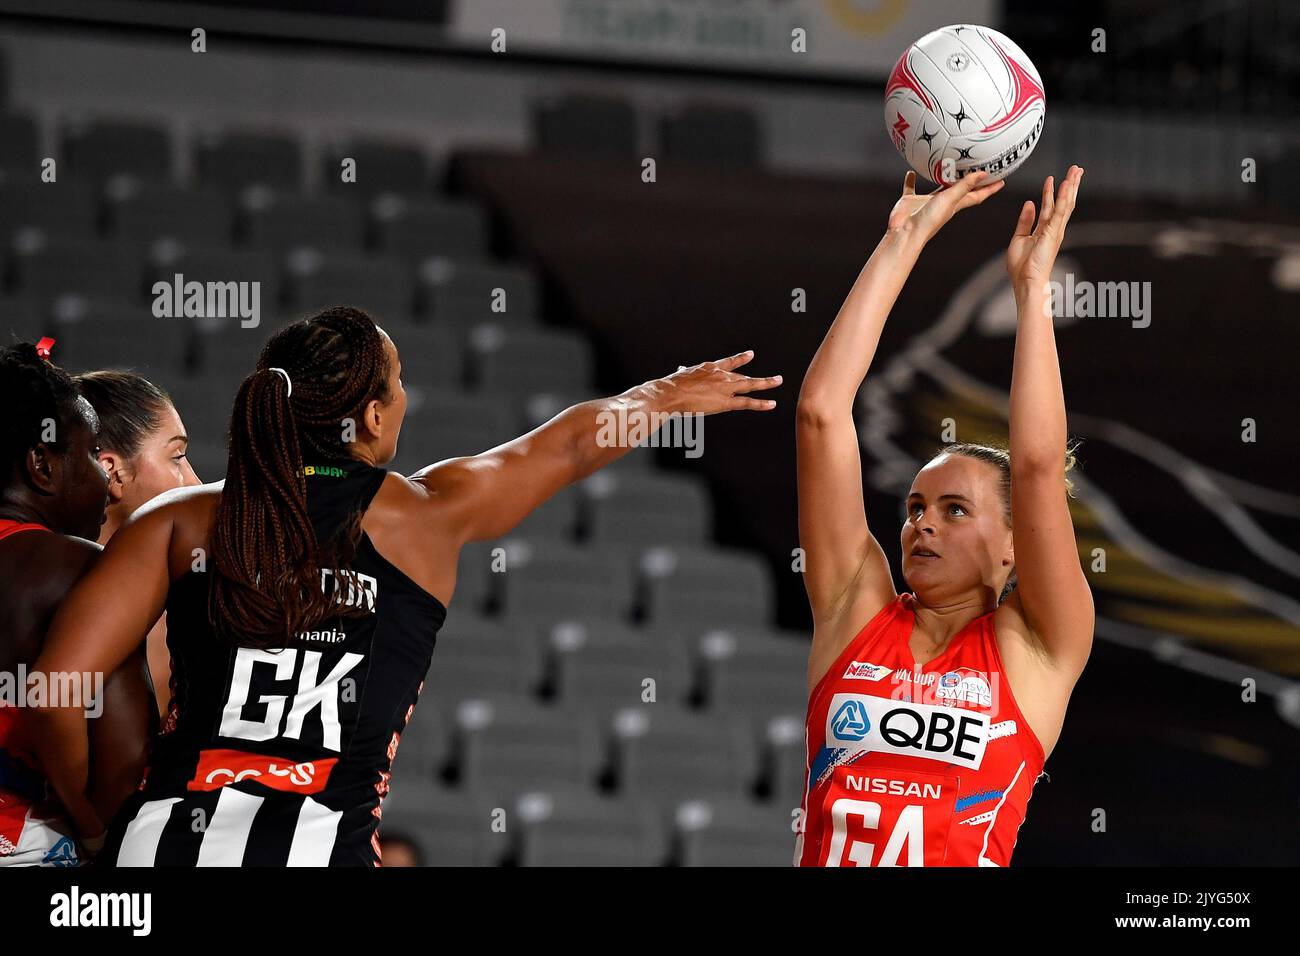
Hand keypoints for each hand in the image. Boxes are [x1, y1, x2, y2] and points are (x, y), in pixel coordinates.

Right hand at [657, 350, 781, 414]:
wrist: (670, 393)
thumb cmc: (671, 386)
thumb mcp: (680, 375)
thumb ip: (685, 372)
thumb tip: (682, 368)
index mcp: (709, 368)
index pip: (728, 363)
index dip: (740, 359)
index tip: (750, 355)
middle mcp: (721, 375)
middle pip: (743, 376)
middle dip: (758, 378)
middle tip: (774, 377)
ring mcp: (725, 388)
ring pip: (750, 384)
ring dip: (766, 383)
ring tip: (778, 381)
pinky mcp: (725, 402)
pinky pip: (747, 403)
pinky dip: (761, 404)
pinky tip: (772, 404)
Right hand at [887, 169, 1003, 243]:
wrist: (906, 233)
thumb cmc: (929, 220)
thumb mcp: (950, 199)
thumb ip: (964, 185)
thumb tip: (983, 174)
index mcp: (955, 204)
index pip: (977, 195)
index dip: (990, 189)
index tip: (1001, 181)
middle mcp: (943, 202)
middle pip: (960, 189)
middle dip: (970, 180)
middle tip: (979, 168)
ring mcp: (926, 202)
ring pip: (937, 186)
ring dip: (943, 177)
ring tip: (948, 164)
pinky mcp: (911, 201)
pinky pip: (912, 187)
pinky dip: (911, 180)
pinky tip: (911, 172)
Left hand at [1006, 165, 1082, 298]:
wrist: (1025, 281)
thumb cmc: (1022, 267)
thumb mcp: (1019, 238)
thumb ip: (1025, 221)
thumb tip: (1029, 203)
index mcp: (1044, 230)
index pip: (1051, 206)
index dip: (1052, 191)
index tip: (1053, 178)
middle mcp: (1053, 229)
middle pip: (1064, 202)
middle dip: (1069, 185)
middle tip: (1075, 169)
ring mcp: (1055, 230)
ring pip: (1066, 203)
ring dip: (1070, 186)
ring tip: (1075, 171)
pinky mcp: (1053, 232)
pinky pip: (1060, 211)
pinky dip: (1063, 197)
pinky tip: (1066, 185)